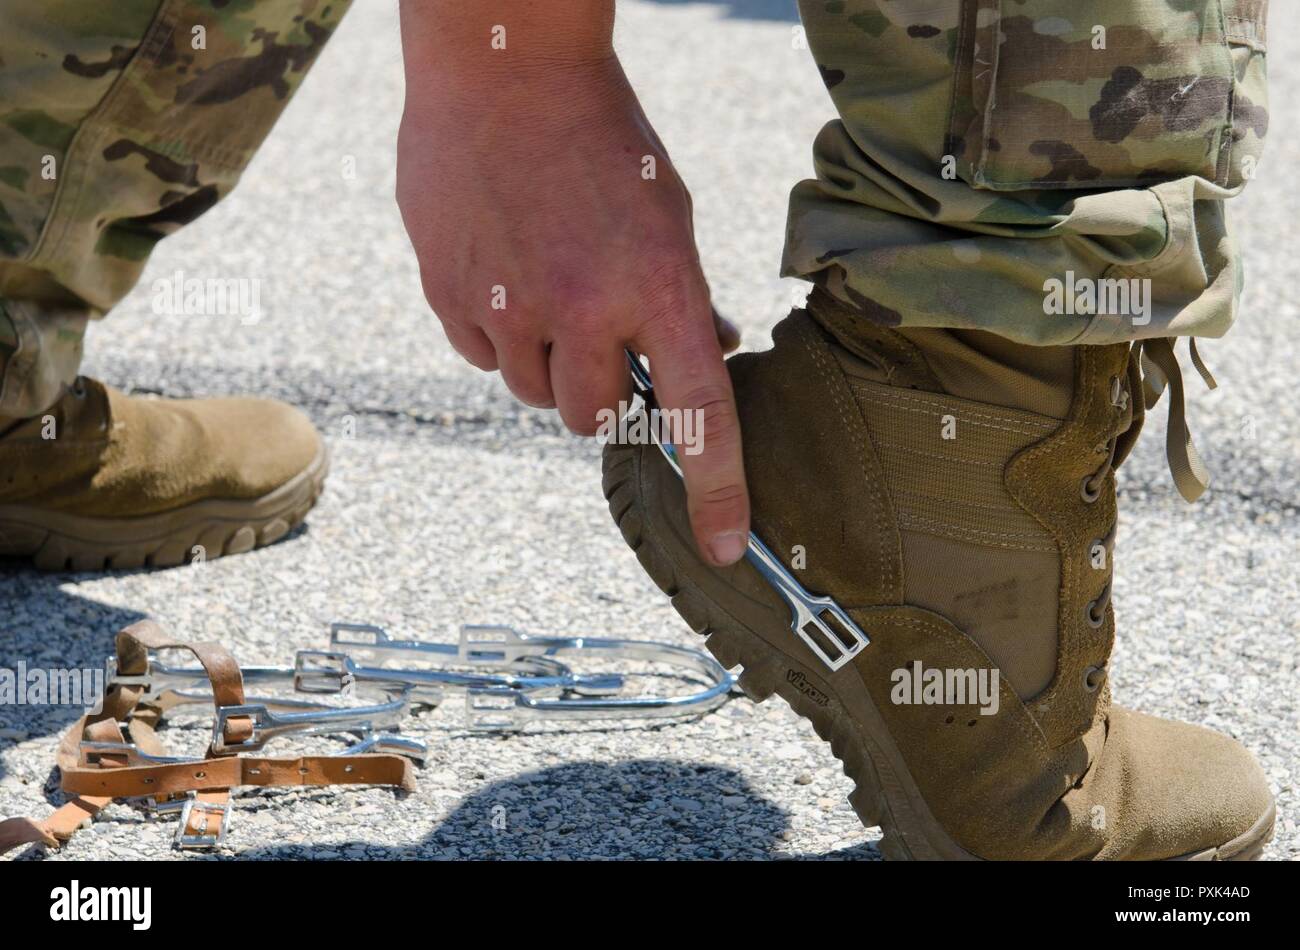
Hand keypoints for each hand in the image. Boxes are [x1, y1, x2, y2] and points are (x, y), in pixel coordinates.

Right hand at [397, 31, 748, 564]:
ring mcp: (511, 306)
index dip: (716, 489)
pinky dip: (498, 334)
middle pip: (596, 417)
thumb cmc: (604, 139)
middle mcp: (586, 308)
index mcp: (660, 285)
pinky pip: (482, 357)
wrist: (504, 67)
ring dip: (547, 363)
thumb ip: (679, 297)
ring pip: (536, 395)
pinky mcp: (450, 296)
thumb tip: (700, 360)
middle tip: (597, 331)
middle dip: (602, 389)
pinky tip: (503, 271)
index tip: (720, 547)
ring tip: (546, 286)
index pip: (699, 413)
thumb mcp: (669, 213)